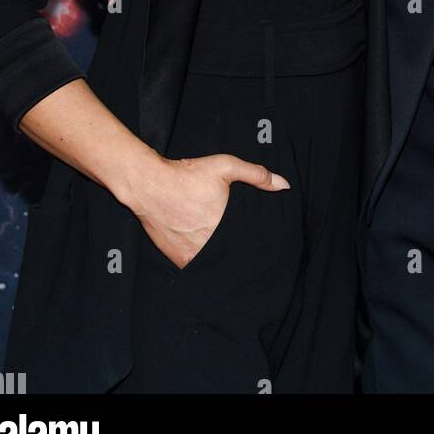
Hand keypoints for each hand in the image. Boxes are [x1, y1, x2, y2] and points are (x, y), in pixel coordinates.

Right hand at [132, 153, 290, 270]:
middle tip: (241, 245)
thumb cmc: (187, 175)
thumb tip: (284, 185)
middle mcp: (209, 246)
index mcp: (224, 227)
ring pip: (214, 263)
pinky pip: (196, 266)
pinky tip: (205, 250)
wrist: (150, 185)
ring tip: (225, 250)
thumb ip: (256, 175)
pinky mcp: (177, 259)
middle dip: (238, 251)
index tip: (260, 244)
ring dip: (220, 258)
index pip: (247, 244)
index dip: (254, 245)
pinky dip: (203, 261)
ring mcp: (191, 256)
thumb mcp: (225, 166)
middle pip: (231, 255)